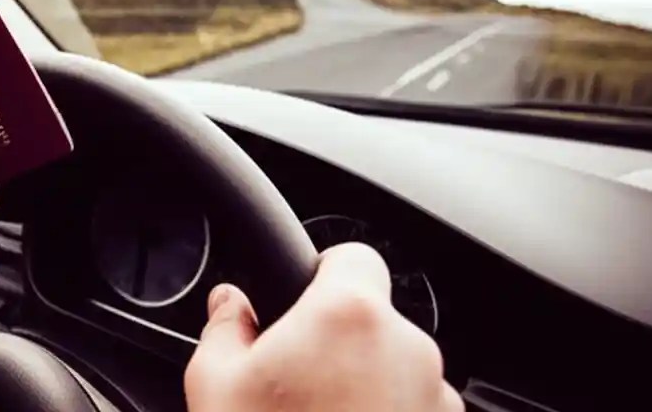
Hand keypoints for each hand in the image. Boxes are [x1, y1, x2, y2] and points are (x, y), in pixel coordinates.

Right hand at [184, 243, 460, 411]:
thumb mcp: (215, 385)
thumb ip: (225, 328)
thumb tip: (231, 305)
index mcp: (349, 315)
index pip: (352, 255)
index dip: (322, 272)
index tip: (299, 299)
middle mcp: (409, 350)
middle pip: (373, 321)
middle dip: (336, 344)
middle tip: (290, 384)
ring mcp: (436, 403)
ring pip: (396, 372)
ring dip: (364, 388)